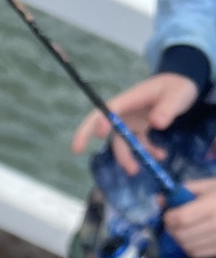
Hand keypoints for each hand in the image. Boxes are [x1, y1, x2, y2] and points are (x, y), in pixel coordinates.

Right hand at [72, 73, 198, 173]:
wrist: (183, 86)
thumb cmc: (178, 86)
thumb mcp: (178, 95)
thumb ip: (168, 108)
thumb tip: (156, 124)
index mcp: (130, 99)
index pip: (110, 110)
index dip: (102, 121)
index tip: (99, 134)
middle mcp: (126, 111)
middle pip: (102, 124)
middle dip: (86, 135)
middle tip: (75, 150)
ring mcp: (131, 122)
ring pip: (120, 141)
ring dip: (125, 157)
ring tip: (135, 171)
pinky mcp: (139, 129)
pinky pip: (137, 144)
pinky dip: (146, 153)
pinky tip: (160, 156)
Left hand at [163, 178, 215, 257]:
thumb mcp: (208, 186)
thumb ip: (185, 190)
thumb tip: (160, 199)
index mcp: (213, 206)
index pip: (182, 218)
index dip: (169, 217)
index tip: (169, 213)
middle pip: (181, 235)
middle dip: (172, 229)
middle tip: (173, 223)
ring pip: (187, 246)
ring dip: (179, 240)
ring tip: (182, 230)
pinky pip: (196, 253)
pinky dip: (189, 247)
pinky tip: (193, 238)